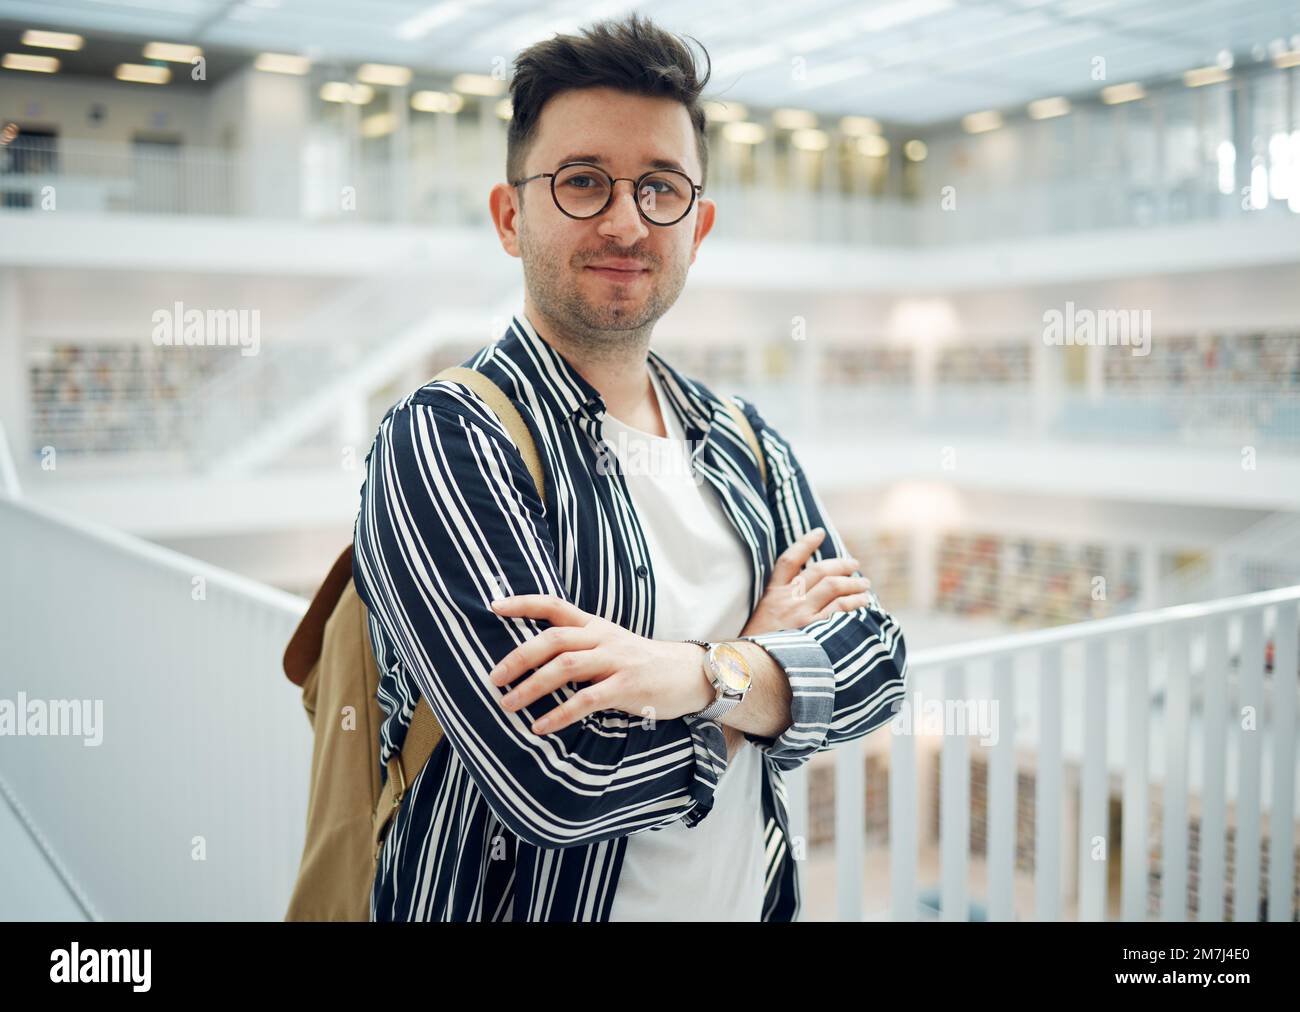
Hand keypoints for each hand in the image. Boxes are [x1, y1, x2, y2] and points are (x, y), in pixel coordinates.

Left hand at [486, 594, 712, 734]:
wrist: (691, 674)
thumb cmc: (643, 664)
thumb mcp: (611, 645)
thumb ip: (580, 647)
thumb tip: (535, 661)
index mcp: (595, 625)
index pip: (554, 606)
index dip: (523, 603)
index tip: (494, 606)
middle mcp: (603, 638)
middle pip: (553, 639)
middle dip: (518, 657)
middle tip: (493, 678)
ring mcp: (616, 661)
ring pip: (565, 666)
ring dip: (532, 687)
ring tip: (508, 704)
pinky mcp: (627, 686)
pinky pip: (587, 699)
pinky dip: (559, 713)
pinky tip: (540, 726)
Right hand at [740, 527, 873, 635]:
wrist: (748, 668)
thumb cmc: (755, 648)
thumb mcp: (759, 620)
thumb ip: (777, 607)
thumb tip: (800, 598)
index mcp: (772, 594)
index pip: (789, 560)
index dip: (805, 543)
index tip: (820, 533)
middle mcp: (787, 599)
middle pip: (819, 570)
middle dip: (841, 564)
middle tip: (855, 564)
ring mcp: (800, 614)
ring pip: (833, 586)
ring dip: (853, 583)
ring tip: (865, 585)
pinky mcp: (812, 630)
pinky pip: (839, 610)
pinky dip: (853, 603)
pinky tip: (863, 603)